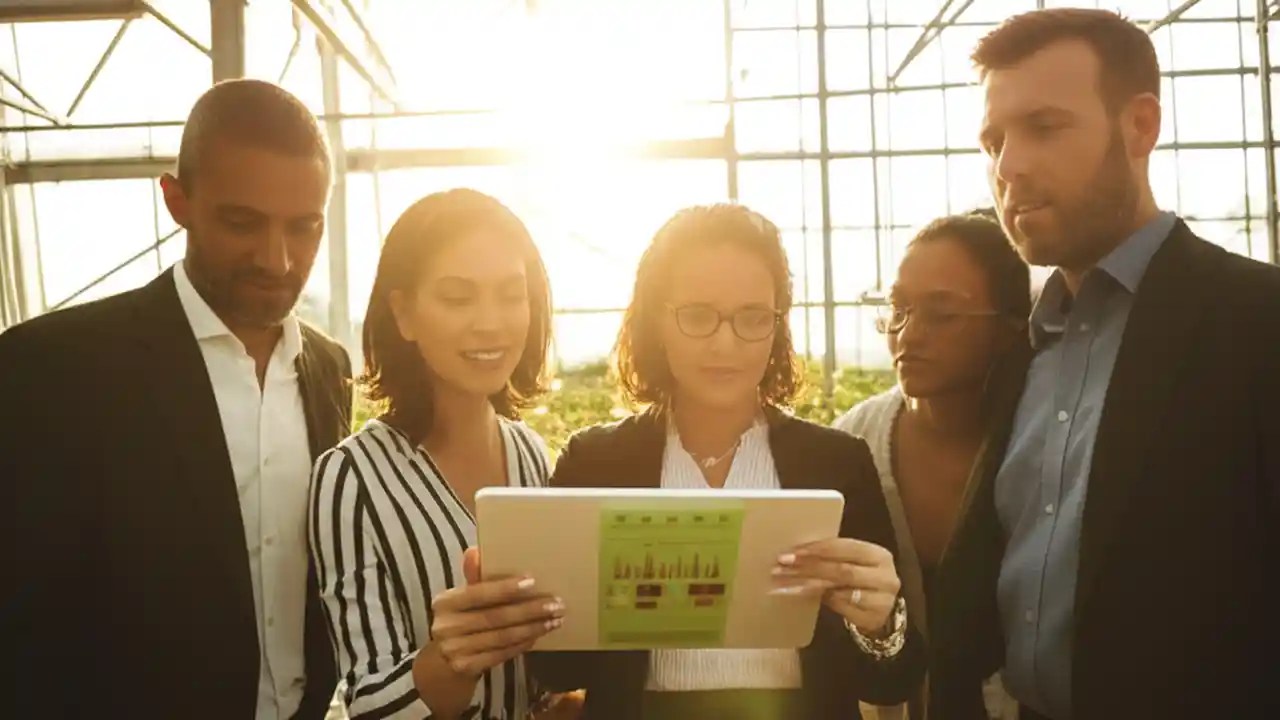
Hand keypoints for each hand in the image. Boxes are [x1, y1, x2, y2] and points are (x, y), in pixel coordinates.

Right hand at [428, 547, 564, 677]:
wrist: (444, 662)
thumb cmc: (460, 621)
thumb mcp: (462, 600)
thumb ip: (474, 579)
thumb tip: (475, 551)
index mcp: (445, 602)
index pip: (478, 593)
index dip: (505, 588)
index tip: (532, 581)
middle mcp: (445, 627)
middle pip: (495, 617)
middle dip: (529, 610)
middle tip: (556, 604)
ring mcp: (454, 650)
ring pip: (502, 637)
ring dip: (532, 628)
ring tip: (555, 620)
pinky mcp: (466, 668)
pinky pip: (501, 654)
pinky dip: (522, 644)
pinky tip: (538, 635)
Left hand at [770, 537, 900, 635]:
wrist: (882, 609)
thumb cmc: (861, 579)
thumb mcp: (853, 563)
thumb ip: (831, 556)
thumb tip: (793, 552)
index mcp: (878, 554)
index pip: (844, 547)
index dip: (816, 548)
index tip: (791, 552)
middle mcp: (885, 576)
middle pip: (841, 570)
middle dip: (808, 568)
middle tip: (781, 568)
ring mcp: (882, 600)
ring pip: (839, 590)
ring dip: (807, 586)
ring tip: (783, 584)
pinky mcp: (873, 618)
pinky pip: (841, 608)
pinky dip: (819, 600)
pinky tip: (800, 596)